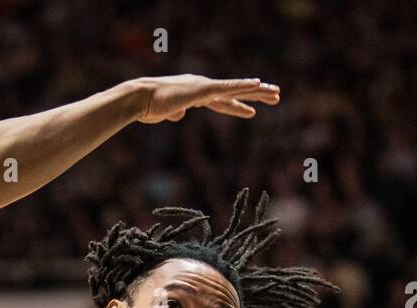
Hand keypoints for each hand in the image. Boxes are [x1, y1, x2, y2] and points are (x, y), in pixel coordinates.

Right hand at [129, 76, 280, 123]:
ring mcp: (204, 87)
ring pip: (237, 88)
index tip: (251, 110)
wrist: (140, 99)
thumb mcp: (163, 114)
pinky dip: (242, 85)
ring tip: (276, 93)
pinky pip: (227, 87)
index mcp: (195, 94)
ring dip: (258, 90)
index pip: (221, 101)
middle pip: (235, 92)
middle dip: (256, 95)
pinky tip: (257, 83)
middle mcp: (203, 88)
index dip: (237, 105)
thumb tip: (178, 115)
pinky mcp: (203, 89)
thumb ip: (173, 113)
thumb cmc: (147, 107)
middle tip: (276, 96)